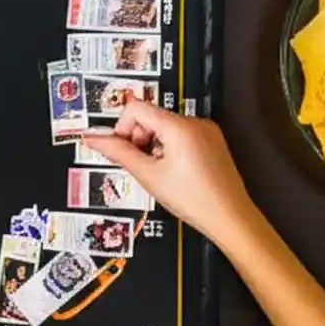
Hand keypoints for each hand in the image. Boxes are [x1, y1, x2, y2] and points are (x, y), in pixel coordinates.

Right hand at [82, 102, 259, 245]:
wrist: (229, 217)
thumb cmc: (196, 200)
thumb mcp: (148, 175)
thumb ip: (118, 152)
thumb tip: (94, 139)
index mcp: (179, 127)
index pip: (136, 108)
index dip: (121, 128)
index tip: (121, 147)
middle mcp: (194, 123)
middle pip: (150, 116)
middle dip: (137, 138)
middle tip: (140, 163)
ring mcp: (205, 131)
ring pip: (164, 126)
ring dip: (153, 144)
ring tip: (158, 170)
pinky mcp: (211, 140)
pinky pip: (180, 134)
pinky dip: (169, 148)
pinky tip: (172, 171)